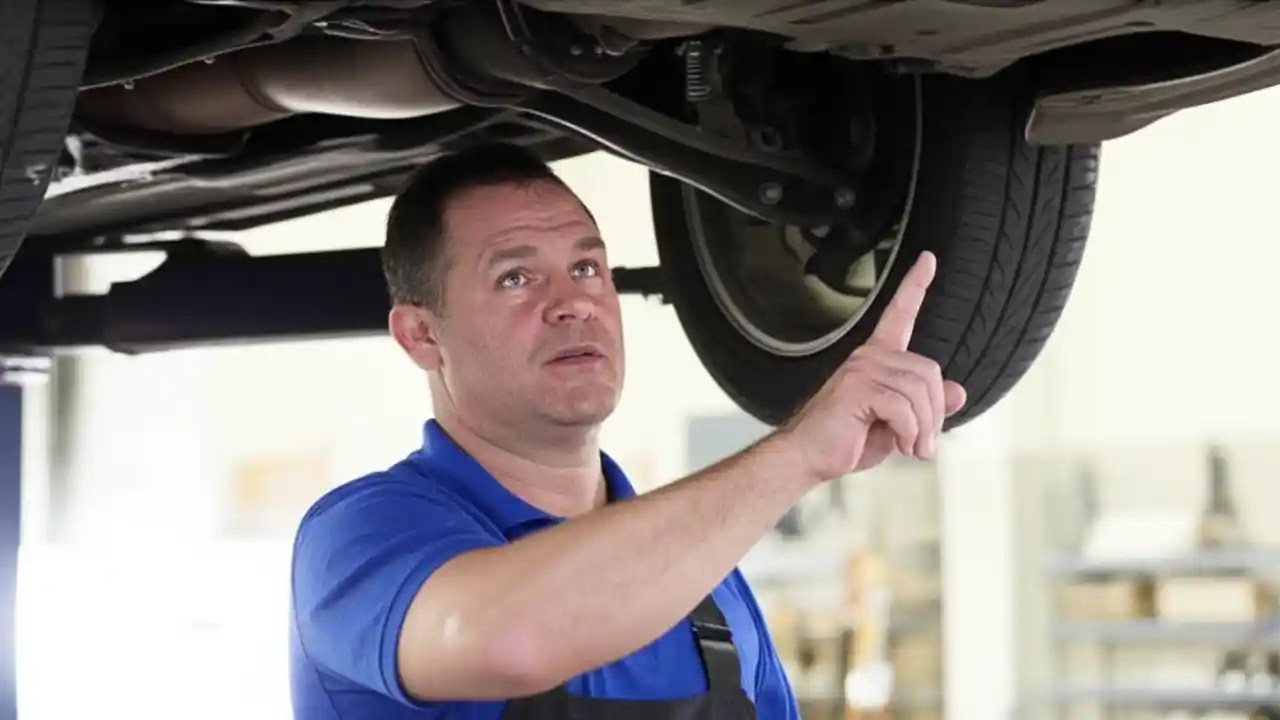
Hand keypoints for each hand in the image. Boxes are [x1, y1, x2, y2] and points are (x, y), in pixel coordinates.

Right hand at [776, 251, 966, 482]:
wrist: (808, 458)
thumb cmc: (848, 441)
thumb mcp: (898, 424)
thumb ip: (926, 406)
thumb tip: (960, 391)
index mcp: (877, 358)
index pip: (900, 313)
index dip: (915, 285)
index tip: (929, 258)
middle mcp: (869, 355)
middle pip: (929, 372)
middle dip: (934, 414)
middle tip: (923, 445)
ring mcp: (861, 368)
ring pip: (919, 392)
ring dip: (923, 429)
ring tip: (912, 449)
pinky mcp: (856, 387)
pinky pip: (903, 407)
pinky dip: (909, 432)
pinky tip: (899, 445)